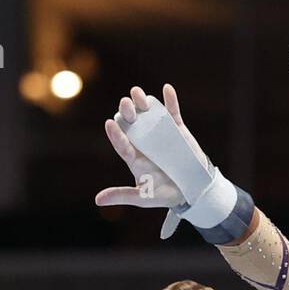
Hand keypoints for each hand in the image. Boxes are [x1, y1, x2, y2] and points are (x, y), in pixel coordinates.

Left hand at [95, 84, 210, 209]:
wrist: (191, 190)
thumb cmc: (163, 195)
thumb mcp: (143, 197)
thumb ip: (122, 195)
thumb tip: (97, 201)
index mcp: (133, 156)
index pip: (121, 143)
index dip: (115, 135)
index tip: (109, 124)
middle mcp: (143, 142)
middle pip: (131, 123)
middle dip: (126, 112)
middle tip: (125, 104)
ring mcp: (159, 133)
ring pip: (148, 113)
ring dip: (142, 102)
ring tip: (138, 93)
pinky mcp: (176, 130)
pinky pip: (173, 113)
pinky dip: (170, 101)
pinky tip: (167, 89)